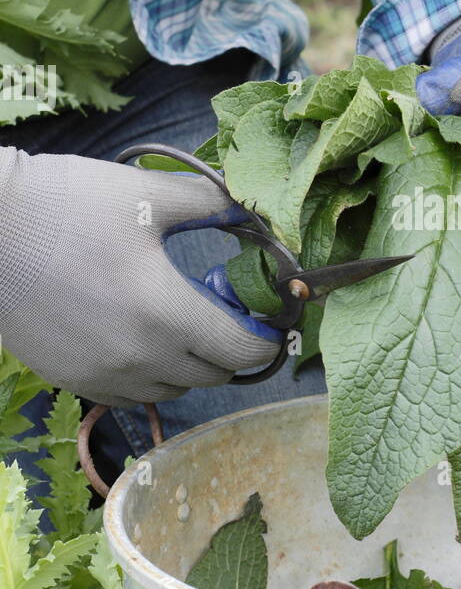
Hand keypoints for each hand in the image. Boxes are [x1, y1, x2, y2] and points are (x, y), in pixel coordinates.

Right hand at [0, 148, 280, 405]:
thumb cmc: (65, 205)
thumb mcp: (146, 193)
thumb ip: (210, 201)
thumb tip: (250, 205)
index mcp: (167, 313)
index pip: (244, 351)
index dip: (266, 337)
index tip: (268, 317)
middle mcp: (140, 358)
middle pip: (214, 375)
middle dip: (229, 347)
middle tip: (222, 309)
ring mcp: (103, 375)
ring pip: (173, 390)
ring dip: (189, 364)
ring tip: (178, 321)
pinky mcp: (73, 380)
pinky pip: (130, 395)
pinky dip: (149, 375)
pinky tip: (139, 336)